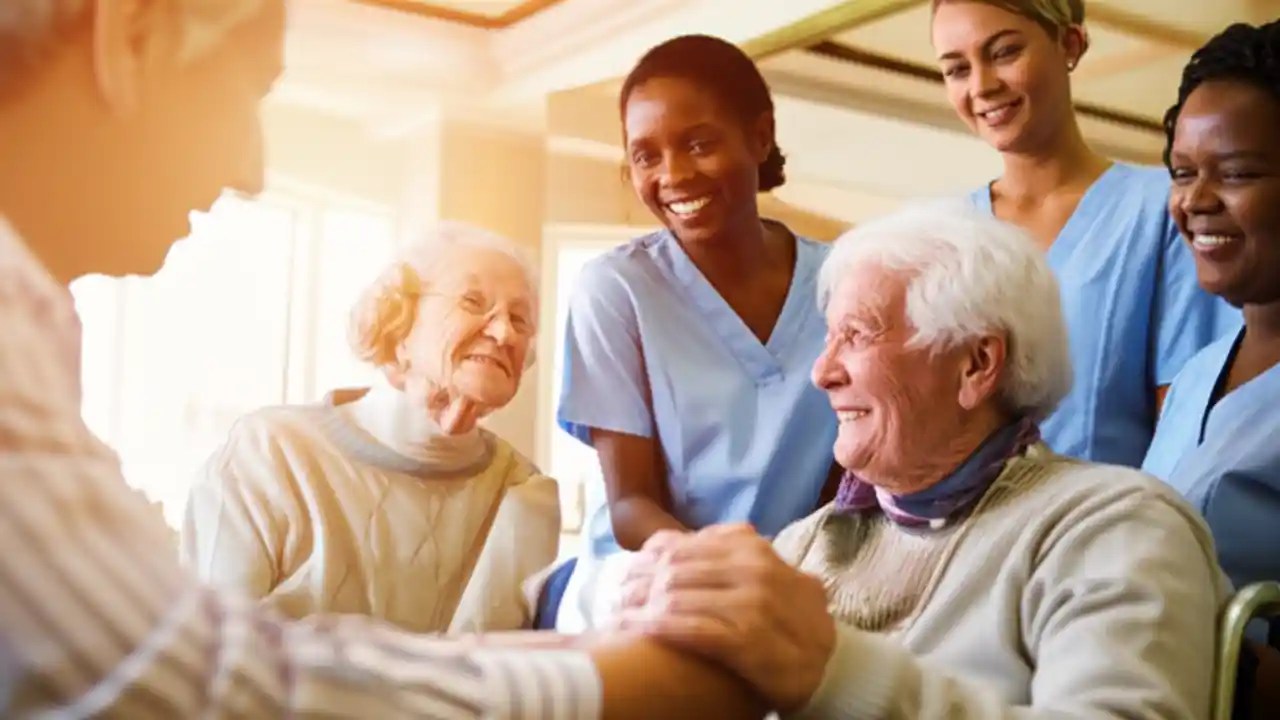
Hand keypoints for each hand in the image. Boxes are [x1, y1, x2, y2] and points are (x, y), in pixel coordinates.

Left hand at [615, 524, 835, 711]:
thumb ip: (717, 555)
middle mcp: (755, 569)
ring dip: (640, 608)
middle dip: (636, 586)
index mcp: (752, 548)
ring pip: (680, 598)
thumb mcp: (757, 576)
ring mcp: (756, 605)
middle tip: (611, 600)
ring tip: (616, 618)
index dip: (644, 562)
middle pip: (675, 571)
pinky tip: (638, 632)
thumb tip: (659, 544)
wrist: (830, 665)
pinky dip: (661, 629)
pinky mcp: (751, 642)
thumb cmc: (782, 620)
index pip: (682, 547)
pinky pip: (696, 631)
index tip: (620, 576)